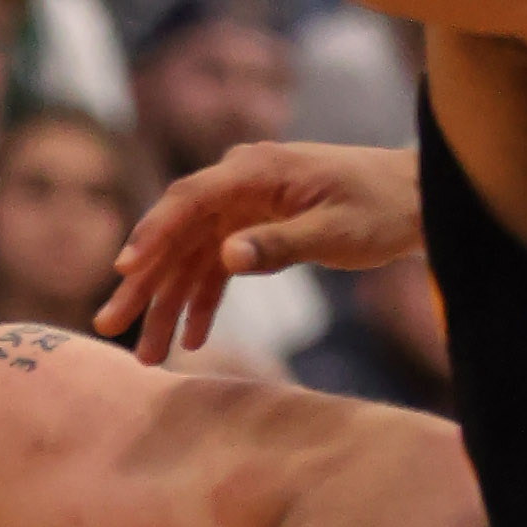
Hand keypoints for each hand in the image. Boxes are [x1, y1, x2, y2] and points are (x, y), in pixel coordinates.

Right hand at [98, 143, 424, 365]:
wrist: (416, 200)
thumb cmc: (381, 208)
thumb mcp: (335, 231)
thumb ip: (279, 244)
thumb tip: (226, 257)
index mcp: (255, 171)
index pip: (188, 201)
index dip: (152, 235)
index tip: (124, 272)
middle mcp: (240, 185)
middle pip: (177, 235)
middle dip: (143, 285)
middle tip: (110, 325)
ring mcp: (245, 208)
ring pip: (191, 258)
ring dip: (167, 305)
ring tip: (146, 355)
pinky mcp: (255, 231)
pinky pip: (217, 269)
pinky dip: (204, 302)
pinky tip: (192, 339)